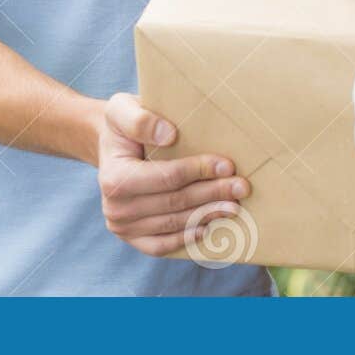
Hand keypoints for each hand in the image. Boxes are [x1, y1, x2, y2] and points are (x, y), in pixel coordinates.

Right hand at [96, 92, 248, 257]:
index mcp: (113, 177)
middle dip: (212, 194)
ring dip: (207, 215)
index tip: (227, 165)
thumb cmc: (122, 126)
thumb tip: (169, 135)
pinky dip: (186, 238)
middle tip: (241, 187)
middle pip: (174, 203)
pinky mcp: (131, 238)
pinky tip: (207, 226)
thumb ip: (140, 120)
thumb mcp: (123, 109)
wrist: (112, 147)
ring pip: (173, 225)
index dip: (198, 172)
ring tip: (233, 206)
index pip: (166, 178)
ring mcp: (122, 227)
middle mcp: (115, 207)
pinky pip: (162, 245)